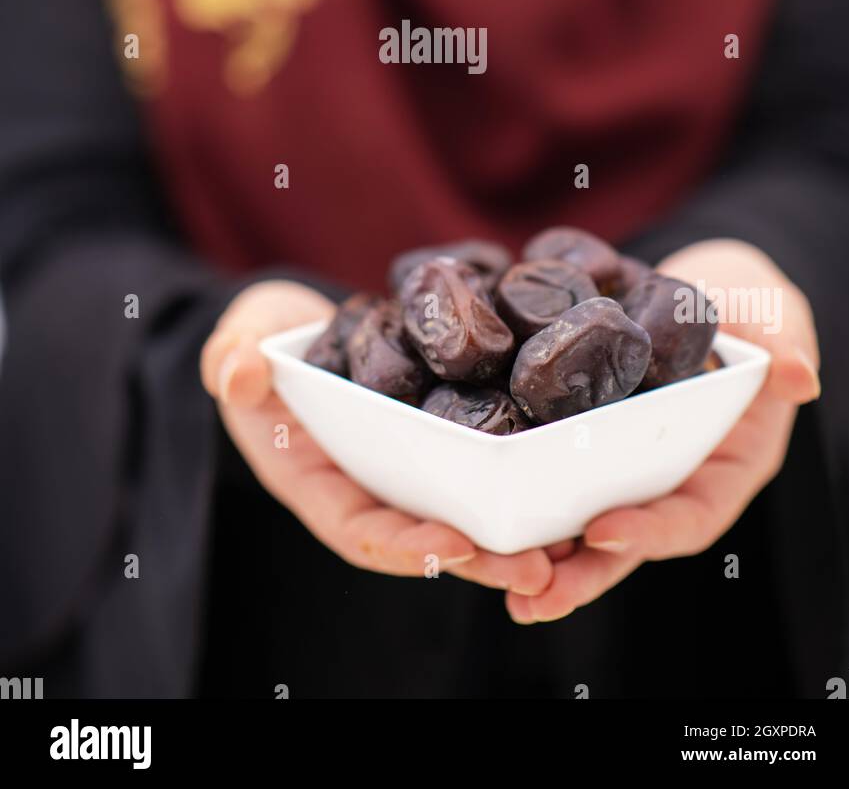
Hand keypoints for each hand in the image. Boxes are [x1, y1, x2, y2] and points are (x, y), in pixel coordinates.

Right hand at [200, 281, 564, 595]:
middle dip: (482, 557)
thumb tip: (238, 374)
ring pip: (467, 508)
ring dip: (516, 530)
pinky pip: (485, 462)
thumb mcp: (235, 340)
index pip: (359, 529)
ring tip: (575, 542)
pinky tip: (574, 479)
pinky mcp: (444, 434)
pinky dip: (525, 478)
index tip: (454, 547)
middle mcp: (371, 485)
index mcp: (317, 481)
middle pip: (428, 535)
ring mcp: (410, 465)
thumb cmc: (258, 337)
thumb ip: (230, 359)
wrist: (297, 324)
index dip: (404, 546)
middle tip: (542, 568)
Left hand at [506, 239, 820, 624]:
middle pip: (625, 540)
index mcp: (722, 466)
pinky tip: (465, 505)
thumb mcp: (772, 318)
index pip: (692, 515)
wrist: (704, 286)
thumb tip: (799, 376)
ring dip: (534, 550)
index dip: (652, 531)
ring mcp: (623, 465)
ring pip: (578, 521)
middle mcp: (668, 478)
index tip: (606, 533)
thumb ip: (784, 346)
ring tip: (484, 568)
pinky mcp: (581, 438)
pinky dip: (510, 492)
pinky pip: (545, 472)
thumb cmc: (748, 307)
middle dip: (579, 572)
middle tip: (530, 595)